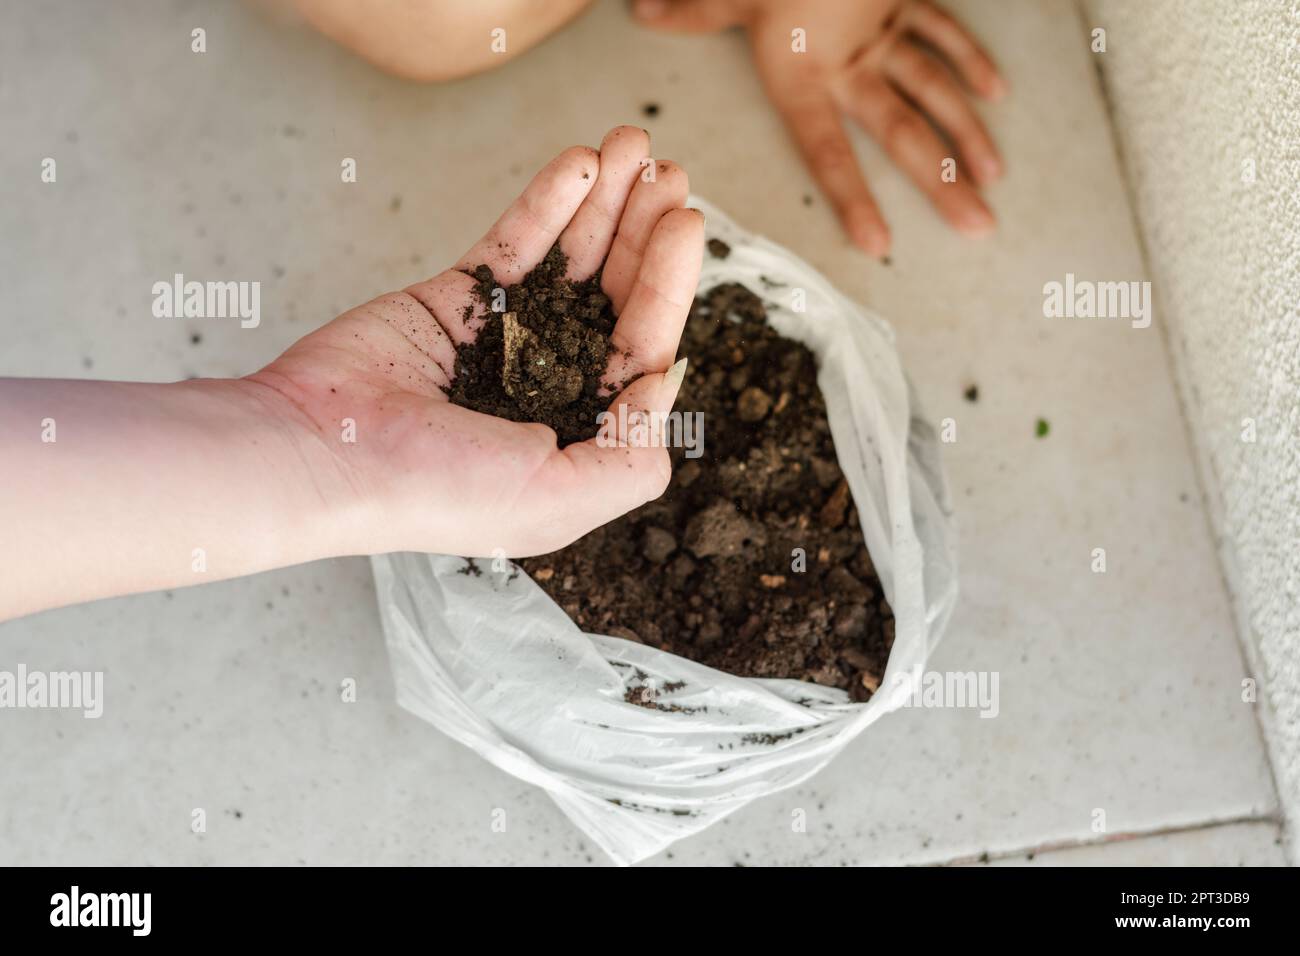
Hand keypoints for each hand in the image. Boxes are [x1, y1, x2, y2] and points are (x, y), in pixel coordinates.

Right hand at [250, 126, 702, 557]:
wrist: (320, 452)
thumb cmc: (438, 491)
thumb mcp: (557, 500)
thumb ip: (630, 456)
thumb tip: (664, 382)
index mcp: (578, 435)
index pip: (641, 349)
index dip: (669, 285)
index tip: (687, 223)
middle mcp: (548, 384)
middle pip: (615, 295)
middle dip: (644, 231)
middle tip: (669, 172)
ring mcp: (504, 336)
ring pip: (571, 259)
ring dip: (606, 203)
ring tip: (633, 144)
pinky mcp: (457, 299)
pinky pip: (514, 244)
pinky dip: (547, 203)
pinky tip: (580, 163)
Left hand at [634, 0, 1005, 254]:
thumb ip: (692, 12)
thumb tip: (643, 15)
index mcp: (804, 74)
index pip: (829, 152)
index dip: (854, 200)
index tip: (880, 244)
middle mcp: (852, 63)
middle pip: (902, 133)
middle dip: (942, 183)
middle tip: (977, 226)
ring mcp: (885, 32)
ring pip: (933, 90)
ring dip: (967, 135)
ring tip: (993, 180)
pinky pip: (942, 32)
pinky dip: (970, 61)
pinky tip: (996, 95)